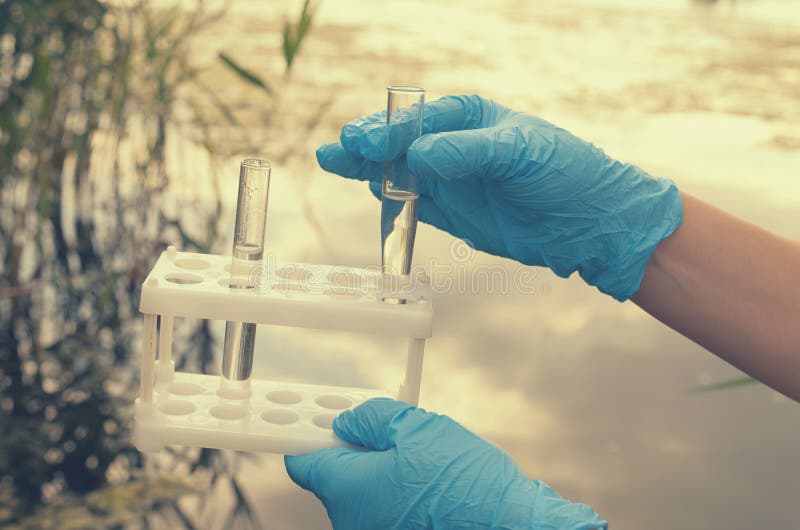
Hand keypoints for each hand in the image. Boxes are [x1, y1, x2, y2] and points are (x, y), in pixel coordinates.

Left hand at [284, 398, 605, 529]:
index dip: (309, 430)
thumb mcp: (416, 428)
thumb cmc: (465, 480)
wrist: (511, 526)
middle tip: (380, 421)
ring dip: (376, 465)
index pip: (302, 459)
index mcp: (346, 489)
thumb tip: (347, 419)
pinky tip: (423, 474)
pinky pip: (381, 507)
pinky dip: (391, 487)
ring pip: (360, 490)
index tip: (321, 413)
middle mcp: (351, 520)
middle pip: (333, 474)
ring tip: (415, 449)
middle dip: (351, 444)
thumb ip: (372, 418)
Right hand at [316, 95, 682, 300]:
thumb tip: (418, 156)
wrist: (588, 225)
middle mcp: (453, 145)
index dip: (393, 131)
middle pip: (400, 142)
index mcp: (470, 118)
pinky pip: (409, 204)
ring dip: (365, 168)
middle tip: (341, 149)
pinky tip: (364, 190)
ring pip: (396, 171)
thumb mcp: (521, 154)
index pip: (422, 119)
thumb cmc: (565, 173)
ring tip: (331, 161)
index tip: (369, 142)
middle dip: (370, 144)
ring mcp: (448, 180)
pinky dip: (386, 201)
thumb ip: (468, 152)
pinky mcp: (449, 212)